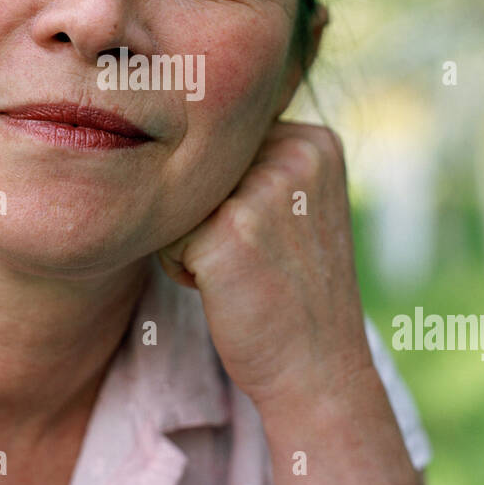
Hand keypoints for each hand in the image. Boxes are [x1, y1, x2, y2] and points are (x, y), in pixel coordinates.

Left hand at [157, 121, 373, 408]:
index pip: (224, 145)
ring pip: (178, 198)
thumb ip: (257, 160)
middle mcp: (296, 152)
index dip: (230, 197)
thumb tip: (182, 113)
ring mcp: (263, 189)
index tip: (272, 239)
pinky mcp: (229, 229)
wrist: (317, 371)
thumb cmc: (293, 290)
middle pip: (198, 167)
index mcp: (315, 139)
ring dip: (191, 240)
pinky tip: (225, 289)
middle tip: (254, 260)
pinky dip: (180, 267)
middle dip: (208, 216)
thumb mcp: (296, 203)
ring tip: (241, 273)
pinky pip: (165, 234)